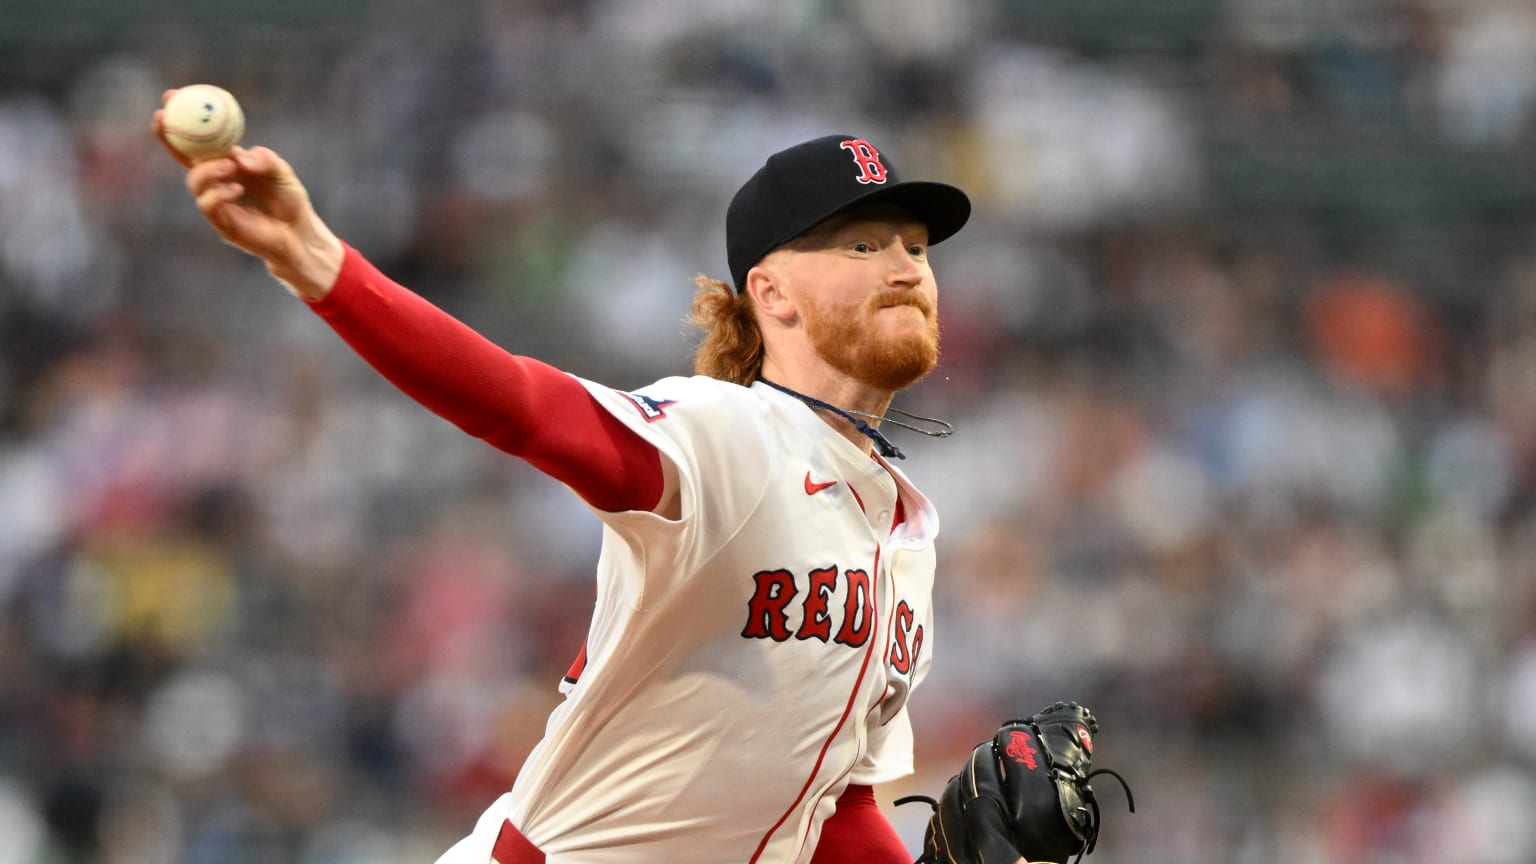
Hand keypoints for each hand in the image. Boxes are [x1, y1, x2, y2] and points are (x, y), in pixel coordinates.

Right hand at [152, 89, 343, 299]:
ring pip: (194, 181)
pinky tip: (236, 190)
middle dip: (169, 136)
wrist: (298, 232)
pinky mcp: (220, 222)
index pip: (198, 138)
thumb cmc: (289, 198)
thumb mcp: (282, 172)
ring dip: (207, 170)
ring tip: (230, 167)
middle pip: (182, 156)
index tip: (170, 96)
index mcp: (227, 161)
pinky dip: (218, 194)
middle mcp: (215, 179)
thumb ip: (265, 160)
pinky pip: (208, 205)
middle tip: (165, 118)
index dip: (182, 118)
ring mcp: (215, 200)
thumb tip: (239, 156)